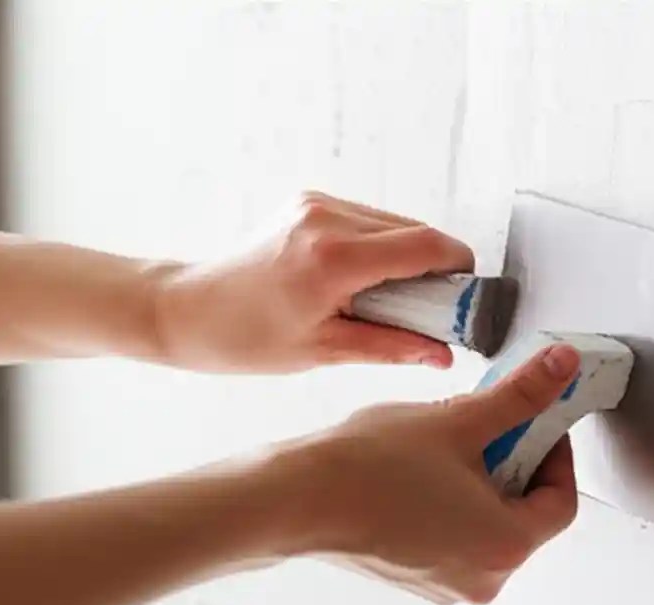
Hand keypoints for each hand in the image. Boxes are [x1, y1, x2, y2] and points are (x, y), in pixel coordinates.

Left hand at [154, 191, 473, 372]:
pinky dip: (379, 247)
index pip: (424, 245)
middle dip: (434, 268)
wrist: (186, 310)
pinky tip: (363, 280)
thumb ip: (393, 346)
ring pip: (393, 223)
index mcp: (332, 259)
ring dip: (406, 256)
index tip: (468, 295)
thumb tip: (444, 354)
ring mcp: (315, 204)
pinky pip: (367, 219)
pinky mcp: (308, 201)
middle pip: (414, 231)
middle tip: (432, 310)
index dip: (458, 267)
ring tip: (390, 299)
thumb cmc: (245, 339)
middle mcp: (326, 219)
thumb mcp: (325, 351)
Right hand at [262, 343, 581, 604]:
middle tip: (493, 422)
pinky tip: (425, 467)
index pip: (561, 499)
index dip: (557, 452)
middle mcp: (483, 578)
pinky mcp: (416, 577)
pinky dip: (454, 501)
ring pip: (488, 523)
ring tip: (451, 439)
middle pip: (526, 513)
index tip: (540, 419)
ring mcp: (447, 583)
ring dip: (483, 479)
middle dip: (516, 462)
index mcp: (506, 546)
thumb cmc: (370, 469)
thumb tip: (560, 367)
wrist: (294, 498)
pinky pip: (455, 535)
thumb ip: (520, 396)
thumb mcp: (459, 420)